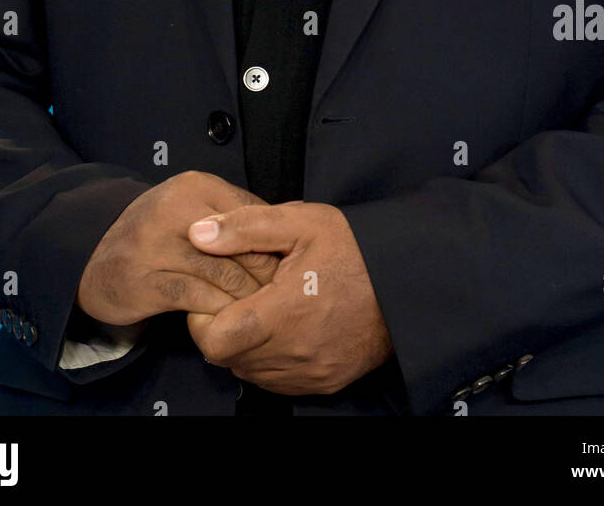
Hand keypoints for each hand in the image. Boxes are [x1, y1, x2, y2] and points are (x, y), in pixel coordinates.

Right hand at [76, 171, 278, 327]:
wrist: (92, 257)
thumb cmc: (157, 235)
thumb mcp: (192, 210)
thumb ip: (232, 216)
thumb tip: (284, 234)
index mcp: (195, 186)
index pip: (252, 214)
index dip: (276, 244)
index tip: (290, 268)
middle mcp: (175, 209)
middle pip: (242, 245)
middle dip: (267, 275)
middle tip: (284, 296)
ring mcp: (156, 244)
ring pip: (223, 275)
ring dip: (248, 299)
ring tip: (263, 313)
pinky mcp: (143, 281)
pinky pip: (197, 299)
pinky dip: (219, 312)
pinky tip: (230, 322)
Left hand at [185, 201, 393, 395]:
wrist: (405, 283)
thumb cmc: (354, 249)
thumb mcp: (301, 221)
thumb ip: (245, 227)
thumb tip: (198, 233)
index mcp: (285, 313)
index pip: (215, 340)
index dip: (203, 319)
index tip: (215, 295)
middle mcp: (295, 353)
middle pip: (230, 358)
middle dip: (225, 329)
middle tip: (241, 296)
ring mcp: (310, 373)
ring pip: (251, 373)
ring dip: (247, 347)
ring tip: (264, 309)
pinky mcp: (324, 382)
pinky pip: (278, 382)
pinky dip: (270, 360)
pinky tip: (285, 328)